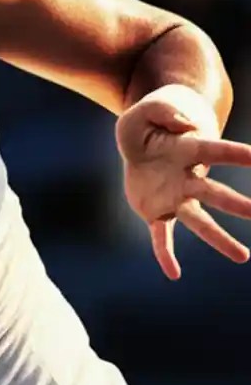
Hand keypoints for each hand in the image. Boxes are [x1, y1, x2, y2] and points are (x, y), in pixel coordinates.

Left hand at [116, 96, 250, 278]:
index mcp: (188, 149)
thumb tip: (185, 126)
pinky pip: (161, 236)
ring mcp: (174, 197)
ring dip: (219, 238)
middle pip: (214, 193)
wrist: (143, 138)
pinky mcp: (156, 211)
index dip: (237, 155)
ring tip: (244, 257)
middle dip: (237, 204)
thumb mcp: (146, 110)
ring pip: (199, 220)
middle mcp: (187, 177)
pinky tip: (173, 274)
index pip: (216, 151)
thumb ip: (164, 112)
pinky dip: (165, 254)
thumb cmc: (150, 121)